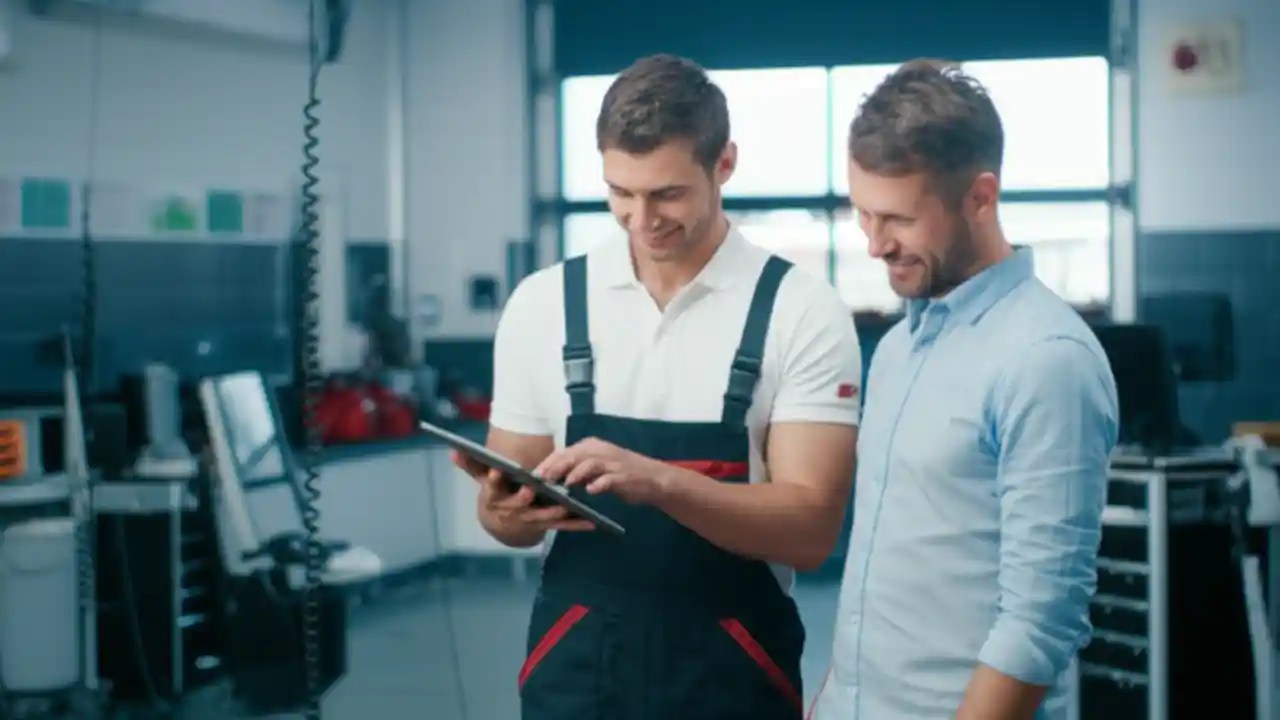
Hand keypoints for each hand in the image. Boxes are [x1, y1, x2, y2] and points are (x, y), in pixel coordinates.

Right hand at [450, 450, 594, 533]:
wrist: (503, 524)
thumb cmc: (496, 493)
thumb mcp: (482, 478)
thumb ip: (471, 464)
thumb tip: (453, 451)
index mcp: (495, 498)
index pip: (491, 488)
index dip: (493, 480)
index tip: (497, 470)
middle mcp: (511, 512)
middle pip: (517, 505)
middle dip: (523, 498)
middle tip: (530, 489)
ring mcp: (530, 521)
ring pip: (542, 517)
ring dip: (554, 512)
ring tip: (567, 503)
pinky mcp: (547, 526)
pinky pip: (563, 526)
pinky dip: (577, 525)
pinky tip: (592, 522)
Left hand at [532, 437, 669, 505]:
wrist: (654, 479)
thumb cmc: (621, 474)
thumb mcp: (597, 468)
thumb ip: (577, 469)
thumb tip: (550, 478)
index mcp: (591, 446)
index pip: (564, 452)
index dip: (547, 463)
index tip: (532, 477)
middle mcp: (600, 450)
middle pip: (573, 455)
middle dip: (555, 468)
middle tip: (542, 481)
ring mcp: (613, 462)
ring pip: (589, 464)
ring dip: (575, 474)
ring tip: (563, 485)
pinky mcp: (624, 475)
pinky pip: (609, 478)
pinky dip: (599, 483)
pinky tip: (591, 490)